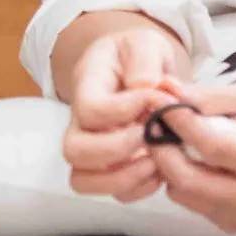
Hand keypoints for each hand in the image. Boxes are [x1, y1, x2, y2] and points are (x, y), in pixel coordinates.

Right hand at [62, 22, 186, 204]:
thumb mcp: (144, 43)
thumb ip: (145, 60)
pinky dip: (140, 188)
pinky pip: (115, 193)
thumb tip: (147, 90)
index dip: (122, 111)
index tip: (154, 99)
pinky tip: (161, 167)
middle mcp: (80, 122)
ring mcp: (93, 149)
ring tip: (156, 159)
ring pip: (84, 180)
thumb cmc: (138, 55)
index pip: (89, 110)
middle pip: (75, 151)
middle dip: (117, 150)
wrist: (136, 68)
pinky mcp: (111, 169)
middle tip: (149, 135)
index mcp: (86, 86)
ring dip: (125, 177)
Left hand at [145, 75, 235, 231]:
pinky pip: (192, 204)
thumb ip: (207, 97)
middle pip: (188, 181)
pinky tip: (192, 159)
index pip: (210, 147)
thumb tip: (165, 89)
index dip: (177, 122)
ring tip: (174, 138)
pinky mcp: (235, 223)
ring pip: (183, 194)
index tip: (157, 101)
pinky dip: (182, 181)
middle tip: (154, 122)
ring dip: (169, 166)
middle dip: (162, 149)